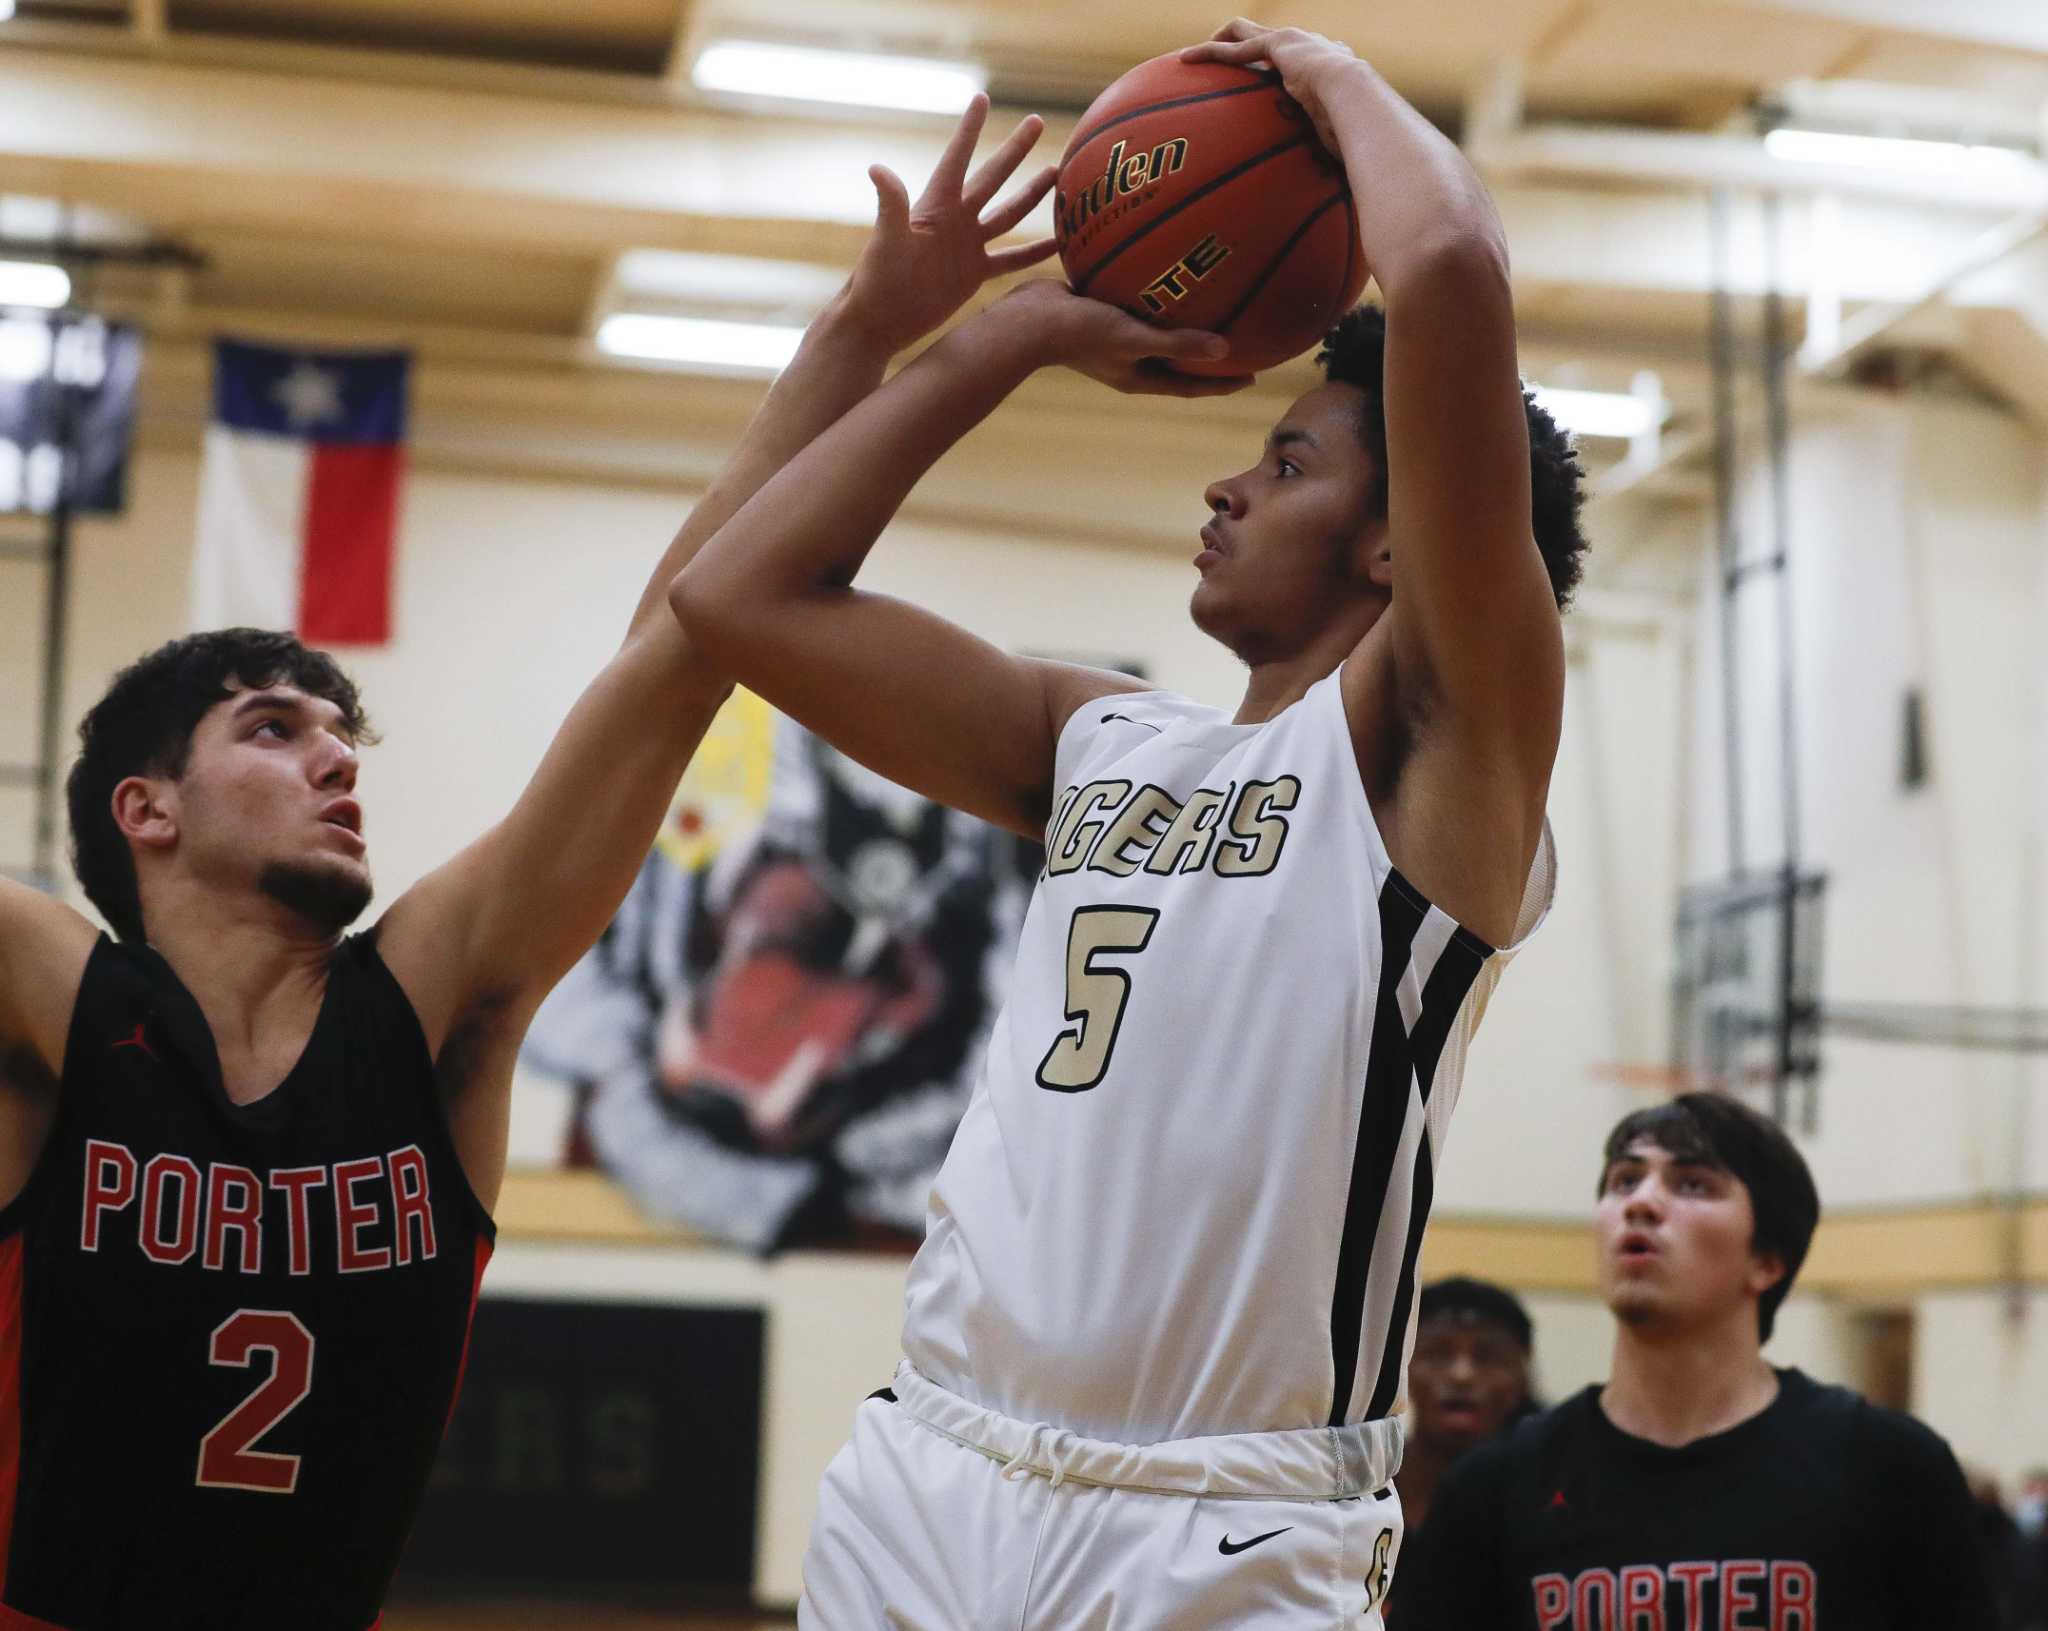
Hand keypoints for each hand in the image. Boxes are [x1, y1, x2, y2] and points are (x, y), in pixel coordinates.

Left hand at [843, 96, 1059, 355]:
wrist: (882, 320)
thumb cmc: (877, 279)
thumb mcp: (887, 239)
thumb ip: (891, 203)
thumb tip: (877, 168)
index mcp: (937, 204)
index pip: (958, 157)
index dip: (970, 128)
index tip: (982, 97)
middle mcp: (956, 219)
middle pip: (992, 177)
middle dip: (1014, 150)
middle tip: (1036, 121)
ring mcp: (967, 245)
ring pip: (1008, 214)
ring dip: (1032, 194)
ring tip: (1055, 171)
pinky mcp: (974, 273)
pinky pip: (1012, 260)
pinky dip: (1034, 252)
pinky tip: (1059, 243)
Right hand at [991, 281, 1253, 397]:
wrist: (1027, 319)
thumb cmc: (1080, 333)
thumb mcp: (1133, 338)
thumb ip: (1177, 343)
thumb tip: (1226, 350)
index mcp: (1139, 376)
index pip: (1190, 386)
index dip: (1222, 384)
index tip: (1253, 376)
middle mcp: (1130, 361)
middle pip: (1179, 361)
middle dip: (1209, 354)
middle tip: (1243, 339)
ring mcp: (1116, 338)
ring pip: (1160, 332)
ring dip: (1185, 323)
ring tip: (1214, 304)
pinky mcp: (1103, 314)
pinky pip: (1140, 306)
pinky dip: (1158, 295)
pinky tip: (1171, 270)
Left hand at [1181, 19, 1360, 154]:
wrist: (1359, 102)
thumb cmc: (1359, 133)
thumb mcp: (1343, 144)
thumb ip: (1334, 157)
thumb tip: (1341, 193)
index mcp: (1333, 67)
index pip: (1302, 62)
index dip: (1280, 68)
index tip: (1266, 80)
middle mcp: (1314, 47)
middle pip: (1271, 43)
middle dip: (1245, 47)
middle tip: (1223, 63)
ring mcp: (1296, 42)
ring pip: (1248, 34)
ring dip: (1220, 44)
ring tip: (1193, 57)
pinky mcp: (1279, 44)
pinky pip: (1236, 46)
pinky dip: (1209, 52)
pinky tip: (1186, 60)